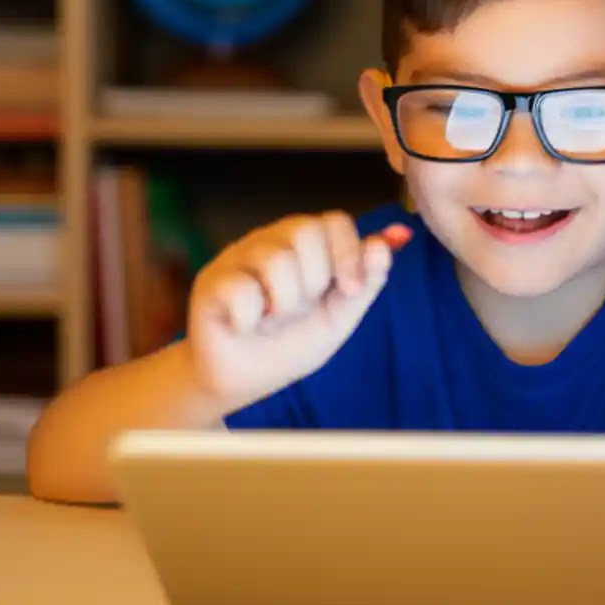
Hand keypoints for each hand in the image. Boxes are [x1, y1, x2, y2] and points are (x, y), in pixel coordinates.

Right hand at [186, 211, 411, 412]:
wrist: (244, 382)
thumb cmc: (292, 343)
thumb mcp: (339, 316)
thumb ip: (368, 281)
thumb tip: (392, 241)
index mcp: (307, 246)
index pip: (335, 222)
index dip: (349, 255)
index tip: (350, 291)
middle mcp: (272, 241)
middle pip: (305, 230)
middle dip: (314, 280)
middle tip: (300, 309)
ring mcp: (239, 257)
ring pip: (276, 260)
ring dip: (284, 304)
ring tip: (271, 319)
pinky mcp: (212, 281)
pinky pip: (243, 289)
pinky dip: (251, 319)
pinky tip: (245, 325)